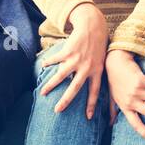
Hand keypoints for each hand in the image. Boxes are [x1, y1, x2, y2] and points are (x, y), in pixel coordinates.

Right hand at [39, 3, 107, 118]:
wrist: (93, 26)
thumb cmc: (98, 46)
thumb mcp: (102, 60)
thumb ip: (97, 74)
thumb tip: (98, 87)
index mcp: (97, 71)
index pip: (95, 91)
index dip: (91, 104)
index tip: (88, 117)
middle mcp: (86, 67)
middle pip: (75, 88)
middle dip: (65, 100)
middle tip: (57, 110)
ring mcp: (76, 59)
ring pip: (61, 76)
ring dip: (50, 85)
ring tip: (43, 92)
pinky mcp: (68, 51)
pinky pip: (55, 60)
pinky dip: (48, 63)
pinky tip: (43, 66)